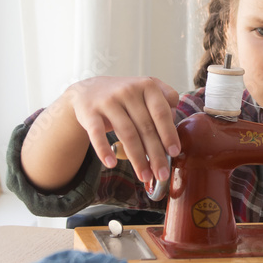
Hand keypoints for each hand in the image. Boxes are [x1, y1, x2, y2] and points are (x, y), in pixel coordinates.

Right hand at [65, 76, 180, 184]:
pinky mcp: (89, 112)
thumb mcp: (146, 91)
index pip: (161, 113)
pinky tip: (111, 164)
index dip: (168, 134)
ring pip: (126, 133)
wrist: (88, 90)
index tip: (174, 152)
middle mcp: (128, 91)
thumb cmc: (124, 96)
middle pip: (145, 127)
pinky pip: (97, 134)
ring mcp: (108, 101)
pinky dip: (104, 150)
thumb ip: (164, 104)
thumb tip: (172, 129)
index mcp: (146, 86)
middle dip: (156, 154)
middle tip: (162, 174)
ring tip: (145, 176)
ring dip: (137, 158)